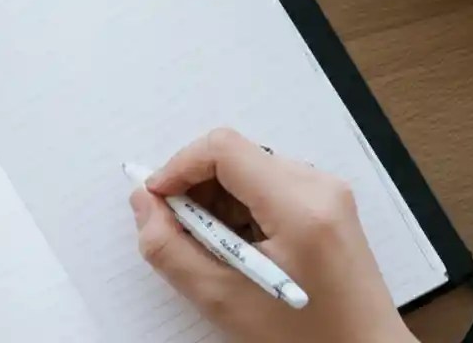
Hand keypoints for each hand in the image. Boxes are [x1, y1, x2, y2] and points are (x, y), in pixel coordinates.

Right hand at [130, 128, 416, 342]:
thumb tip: (144, 203)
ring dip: (217, 201)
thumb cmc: (305, 339)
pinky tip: (239, 249)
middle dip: (196, 189)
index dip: (179, 167)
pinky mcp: (328, 203)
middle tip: (180, 234)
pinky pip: (269, 185)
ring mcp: (328, 192)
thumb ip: (170, 249)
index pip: (224, 149)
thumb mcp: (223, 301)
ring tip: (214, 250)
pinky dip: (241, 208)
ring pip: (249, 169)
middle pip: (235, 157)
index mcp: (299, 207)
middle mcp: (319, 186)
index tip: (156, 200)